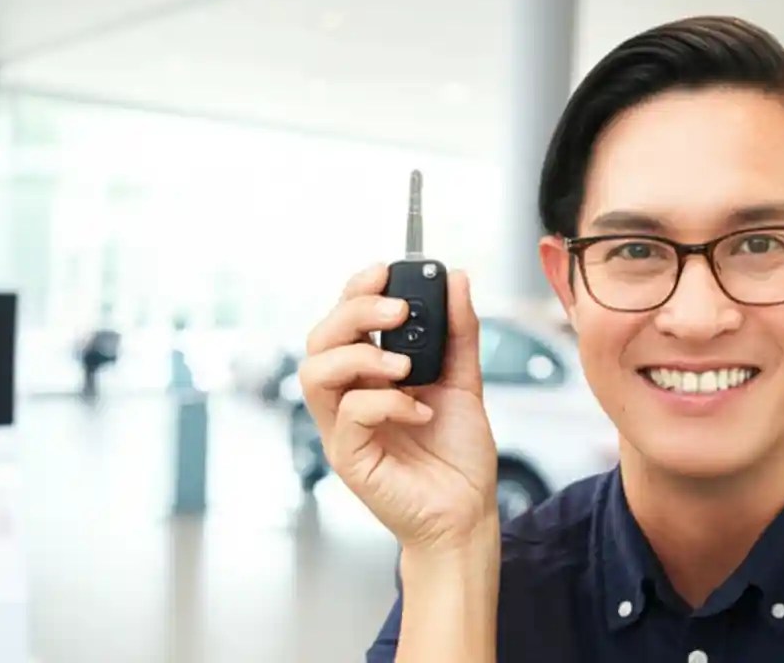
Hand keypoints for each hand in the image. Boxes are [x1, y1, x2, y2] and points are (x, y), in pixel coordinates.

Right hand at [299, 263, 496, 549]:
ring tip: (405, 365)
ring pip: (315, 373)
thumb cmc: (458, 453)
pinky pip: (348, 414)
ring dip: (360, 356)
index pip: (343, 320)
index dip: (355, 290)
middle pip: (319, 338)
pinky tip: (419, 407)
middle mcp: (348, 396)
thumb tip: (455, 279)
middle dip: (355, 313)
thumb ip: (459, 332)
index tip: (385, 271)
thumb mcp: (465, 380)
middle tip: (398, 313)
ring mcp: (343, 427)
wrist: (468, 511)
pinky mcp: (349, 457)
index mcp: (369, 374)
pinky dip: (385, 401)